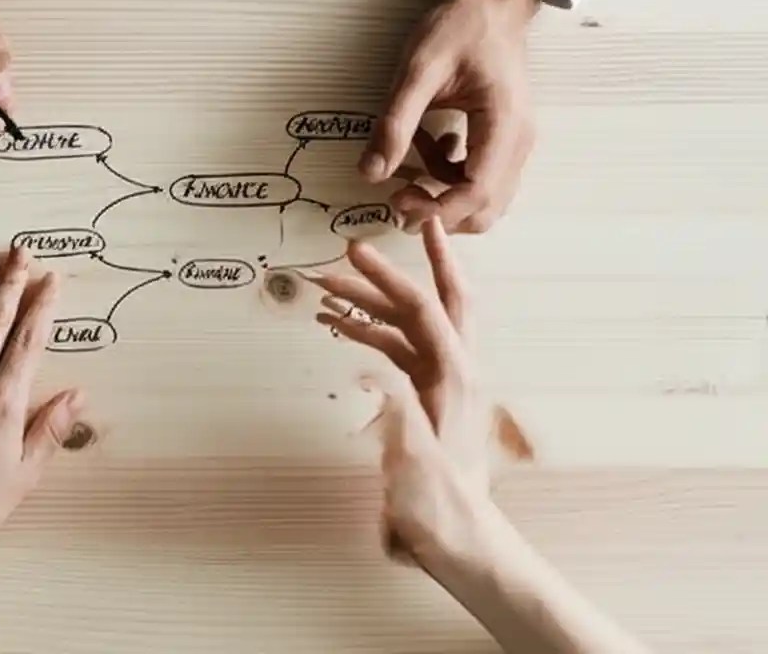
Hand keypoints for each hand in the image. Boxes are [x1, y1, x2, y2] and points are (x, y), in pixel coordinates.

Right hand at [298, 218, 529, 559]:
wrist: (455, 535)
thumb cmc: (437, 503)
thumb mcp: (413, 457)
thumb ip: (394, 410)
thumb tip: (368, 368)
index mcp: (456, 376)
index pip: (424, 309)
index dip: (390, 276)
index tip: (361, 250)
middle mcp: (453, 370)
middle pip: (430, 302)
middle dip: (399, 269)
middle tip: (361, 247)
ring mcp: (441, 382)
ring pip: (407, 326)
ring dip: (371, 305)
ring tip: (327, 290)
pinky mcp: (426, 398)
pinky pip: (398, 351)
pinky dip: (368, 335)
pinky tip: (339, 330)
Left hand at [360, 0, 543, 233]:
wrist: (492, 5)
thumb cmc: (460, 28)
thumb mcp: (417, 70)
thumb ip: (394, 123)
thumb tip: (370, 174)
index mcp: (504, 124)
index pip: (477, 193)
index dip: (437, 211)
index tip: (398, 205)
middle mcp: (519, 142)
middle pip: (487, 209)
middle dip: (441, 213)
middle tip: (399, 198)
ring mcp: (516, 144)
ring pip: (485, 199)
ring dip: (444, 193)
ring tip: (414, 157)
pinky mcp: (505, 141)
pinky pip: (480, 178)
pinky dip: (451, 174)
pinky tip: (432, 143)